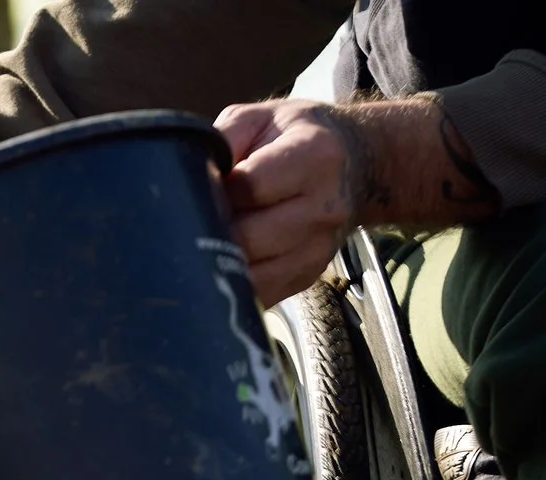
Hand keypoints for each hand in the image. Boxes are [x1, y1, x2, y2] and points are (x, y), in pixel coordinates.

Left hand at [217, 96, 499, 306]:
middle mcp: (324, 207)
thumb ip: (224, 137)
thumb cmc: (295, 138)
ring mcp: (319, 248)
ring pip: (249, 274)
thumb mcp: (260, 118)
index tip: (203, 184)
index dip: (215, 189)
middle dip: (212, 231)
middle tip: (197, 217)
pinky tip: (226, 258)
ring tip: (210, 236)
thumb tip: (189, 174)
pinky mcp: (307, 275)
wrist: (357, 163)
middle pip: (247, 239)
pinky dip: (232, 282)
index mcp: (314, 157)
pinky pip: (258, 294)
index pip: (249, 187)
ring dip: (218, 261)